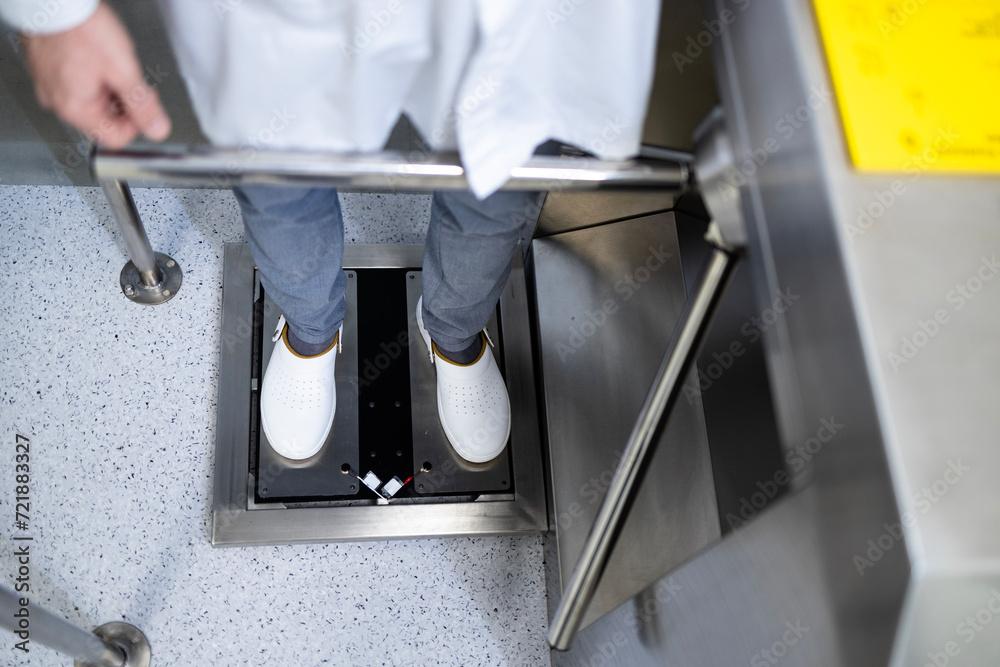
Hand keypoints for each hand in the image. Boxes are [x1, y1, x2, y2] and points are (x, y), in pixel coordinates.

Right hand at [21, 2, 170, 147]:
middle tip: (131, 78)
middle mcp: (58, 101)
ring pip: (91, 99)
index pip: (116, 137)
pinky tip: (97, 56)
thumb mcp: (123, 71)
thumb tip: (158, 129)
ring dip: (109, 87)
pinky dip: (92, 74)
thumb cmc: (81, 28)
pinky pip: (77, 82)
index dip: (137, 124)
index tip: (146, 105)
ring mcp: (50, 85)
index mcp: (75, 109)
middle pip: (104, 119)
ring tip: (112, 62)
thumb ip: (143, 105)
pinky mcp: (48, 69)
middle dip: (124, 102)